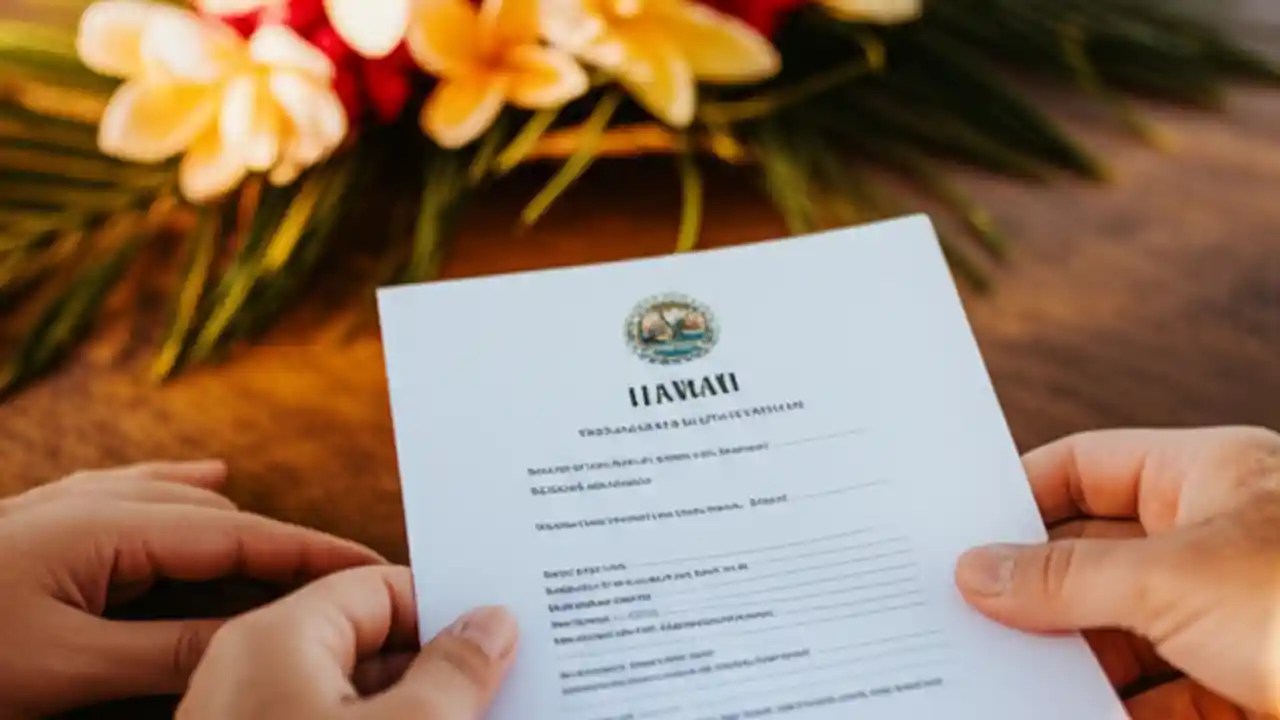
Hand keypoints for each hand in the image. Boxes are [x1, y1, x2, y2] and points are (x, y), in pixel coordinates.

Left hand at [0, 461, 384, 718]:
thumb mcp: (63, 665)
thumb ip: (167, 646)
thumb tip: (258, 636)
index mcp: (111, 526)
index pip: (244, 535)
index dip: (315, 553)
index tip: (375, 566)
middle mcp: (97, 500)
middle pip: (222, 514)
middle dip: (287, 545)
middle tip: (344, 577)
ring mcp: (67, 501)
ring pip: (181, 499)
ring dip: (239, 524)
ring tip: (289, 546)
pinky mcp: (45, 515)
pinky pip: (135, 488)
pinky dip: (182, 493)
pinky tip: (202, 480)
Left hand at [178, 566, 517, 718]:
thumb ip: (456, 673)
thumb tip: (491, 623)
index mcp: (276, 637)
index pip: (378, 588)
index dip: (446, 607)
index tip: (505, 632)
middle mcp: (251, 672)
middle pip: (365, 641)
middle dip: (436, 664)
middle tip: (506, 682)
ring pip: (348, 696)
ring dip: (414, 709)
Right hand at [954, 427, 1279, 718]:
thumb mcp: (1172, 579)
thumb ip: (1066, 577)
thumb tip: (982, 571)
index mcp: (1210, 477)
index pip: (1087, 467)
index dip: (1023, 498)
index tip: (964, 538)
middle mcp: (1220, 540)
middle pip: (1095, 558)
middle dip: (1037, 593)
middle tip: (971, 616)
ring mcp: (1233, 615)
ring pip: (1123, 633)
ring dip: (1072, 660)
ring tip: (1009, 675)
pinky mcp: (1245, 685)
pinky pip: (1161, 694)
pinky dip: (1116, 708)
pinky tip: (1065, 714)